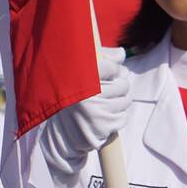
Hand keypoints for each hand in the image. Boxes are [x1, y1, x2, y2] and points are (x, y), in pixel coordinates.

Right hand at [40, 48, 129, 185]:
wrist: (60, 133)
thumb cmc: (73, 99)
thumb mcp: (80, 75)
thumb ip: (101, 60)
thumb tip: (122, 53)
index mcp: (79, 78)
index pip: (112, 67)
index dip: (114, 70)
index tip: (110, 73)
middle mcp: (87, 94)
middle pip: (123, 84)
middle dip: (119, 87)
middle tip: (107, 91)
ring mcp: (95, 111)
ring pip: (125, 101)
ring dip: (119, 103)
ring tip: (105, 105)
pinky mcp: (103, 126)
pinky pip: (123, 118)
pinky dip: (117, 118)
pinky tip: (104, 117)